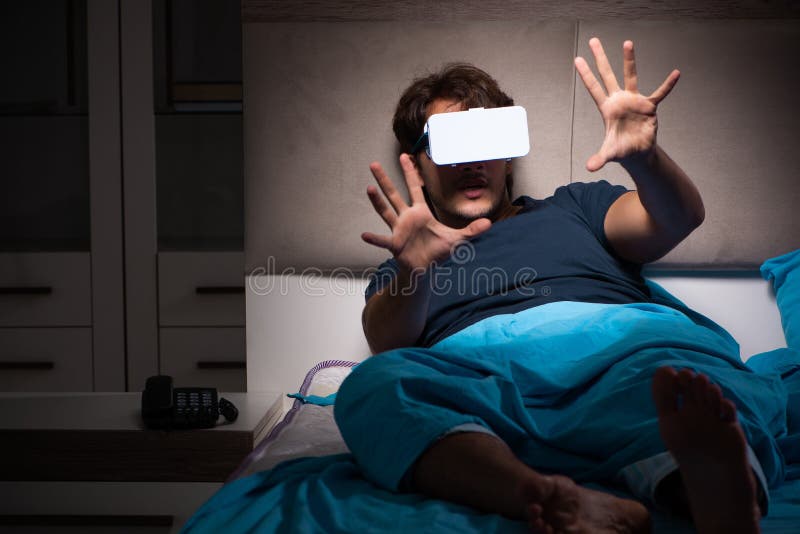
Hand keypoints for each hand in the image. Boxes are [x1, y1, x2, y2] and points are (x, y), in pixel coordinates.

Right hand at [361, 154, 490, 273]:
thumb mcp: (457, 240)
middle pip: (394, 195)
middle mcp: (407, 218)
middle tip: (373, 164)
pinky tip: (364, 235)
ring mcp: (399, 230)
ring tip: (369, 188)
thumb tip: (489, 223)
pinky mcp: (395, 245)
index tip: (404, 156)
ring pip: (386, 212)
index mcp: (420, 212)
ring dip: (377, 201)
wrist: (425, 269)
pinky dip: (374, 238)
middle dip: (384, 180)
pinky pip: (383, 240)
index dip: (410, 172)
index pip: (414, 188)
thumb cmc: (437, 251)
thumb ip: (472, 231)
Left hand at [575, 38, 679, 171]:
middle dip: (600, 59)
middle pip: (607, 76)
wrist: (638, 153)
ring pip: (630, 76)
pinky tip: (676, 73)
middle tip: (593, 40)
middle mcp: (619, 100)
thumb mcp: (609, 154)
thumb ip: (600, 158)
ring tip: (627, 42)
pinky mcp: (649, 107)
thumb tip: (590, 168)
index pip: (594, 89)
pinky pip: (660, 93)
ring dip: (629, 60)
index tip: (577, 59)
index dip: (585, 75)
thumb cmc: (622, 151)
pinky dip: (668, 85)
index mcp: (607, 109)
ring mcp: (634, 101)